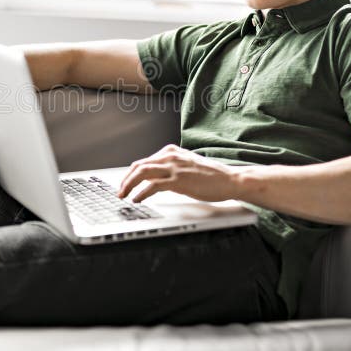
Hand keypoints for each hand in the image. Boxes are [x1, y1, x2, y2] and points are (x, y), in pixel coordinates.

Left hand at [116, 144, 240, 202]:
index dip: (131, 174)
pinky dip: (142, 193)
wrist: (229, 179)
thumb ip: (171, 168)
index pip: (144, 161)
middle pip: (139, 165)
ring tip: (123, 194)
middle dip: (126, 179)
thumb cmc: (211, 176)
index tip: (125, 183)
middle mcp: (171, 156)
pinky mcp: (179, 180)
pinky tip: (137, 199)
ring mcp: (174, 168)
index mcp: (171, 151)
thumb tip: (154, 179)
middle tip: (120, 190)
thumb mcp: (186, 166)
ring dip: (129, 185)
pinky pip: (153, 186)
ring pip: (142, 172)